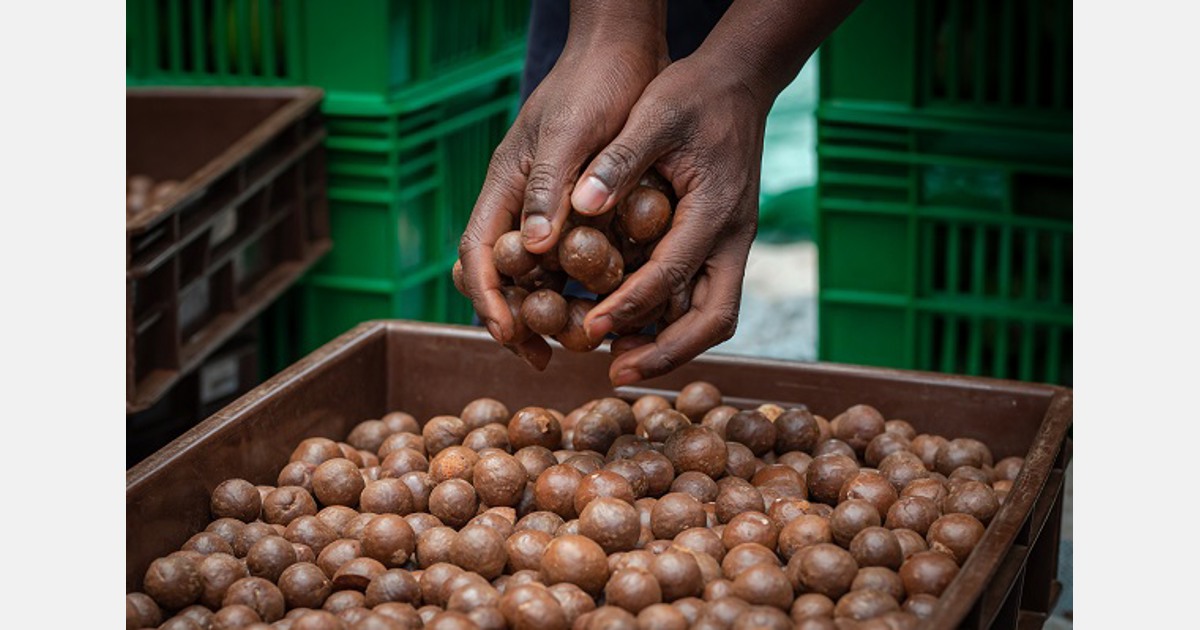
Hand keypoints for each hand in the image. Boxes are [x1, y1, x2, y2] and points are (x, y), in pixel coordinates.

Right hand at [458, 10, 666, 368]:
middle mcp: (521, 204)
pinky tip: (609, 309)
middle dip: (515, 320)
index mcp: (505, 187)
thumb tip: (530, 251)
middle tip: (542, 357)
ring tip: (578, 342)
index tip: (509, 338)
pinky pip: (574, 261)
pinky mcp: (583, 209)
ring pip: (537, 276)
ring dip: (551, 311)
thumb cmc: (594, 84)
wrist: (626, 50)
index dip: (488, 301)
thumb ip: (549, 189)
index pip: (477, 256)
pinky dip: (583, 288)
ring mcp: (551, 208)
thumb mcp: (571, 134)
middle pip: (501, 277)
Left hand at [571, 53, 773, 385]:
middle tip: (618, 374)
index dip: (631, 308)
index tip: (592, 331)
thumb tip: (581, 204)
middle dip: (667, 352)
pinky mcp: (724, 239)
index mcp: (716, 209)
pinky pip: (706, 295)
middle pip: (714, 318)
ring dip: (673, 343)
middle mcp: (734, 235)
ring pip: (714, 314)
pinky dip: (675, 319)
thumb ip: (619, 160)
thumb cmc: (692, 94)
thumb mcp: (653, 115)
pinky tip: (634, 326)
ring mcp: (734, 241)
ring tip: (620, 362)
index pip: (673, 275)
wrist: (740, 79)